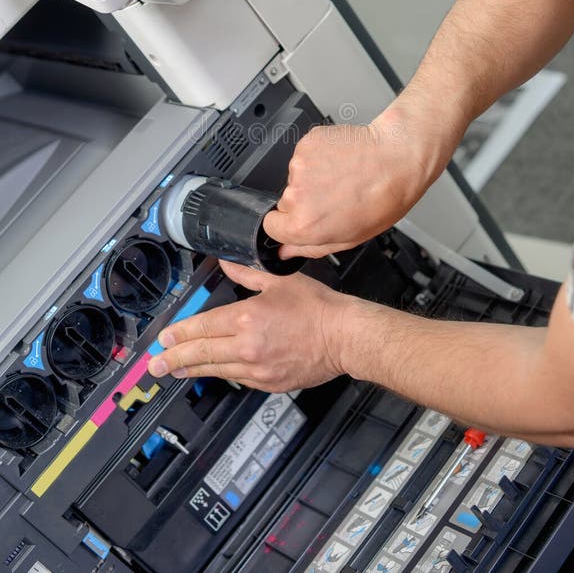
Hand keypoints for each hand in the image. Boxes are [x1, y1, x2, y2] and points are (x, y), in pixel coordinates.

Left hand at [147, 261, 351, 391]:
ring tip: (175, 371)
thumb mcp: (279, 281)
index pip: (203, 327)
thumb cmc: (318, 308)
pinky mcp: (269, 383)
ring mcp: (258, 369)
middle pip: (202, 353)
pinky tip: (215, 372)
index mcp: (247, 319)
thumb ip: (247, 274)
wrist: (344, 337)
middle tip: (156, 364)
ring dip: (193, 369)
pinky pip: (239, 379)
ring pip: (217, 370)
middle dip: (175, 358)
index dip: (180, 333)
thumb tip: (228, 265)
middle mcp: (248, 347)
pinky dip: (224, 374)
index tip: (165, 338)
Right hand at [263, 103, 443, 259]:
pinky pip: (304, 155)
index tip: (305, 218)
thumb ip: (311, 248)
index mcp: (303, 225)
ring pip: (296, 177)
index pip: (271, 226)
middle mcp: (295, 195)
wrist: (397, 159)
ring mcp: (299, 166)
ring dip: (314, 178)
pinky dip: (320, 159)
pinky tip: (341, 163)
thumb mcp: (350, 239)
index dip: (289, 224)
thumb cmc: (383, 198)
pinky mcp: (306, 144)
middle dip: (305, 201)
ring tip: (343, 178)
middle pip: (285, 202)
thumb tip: (287, 251)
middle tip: (335, 198)